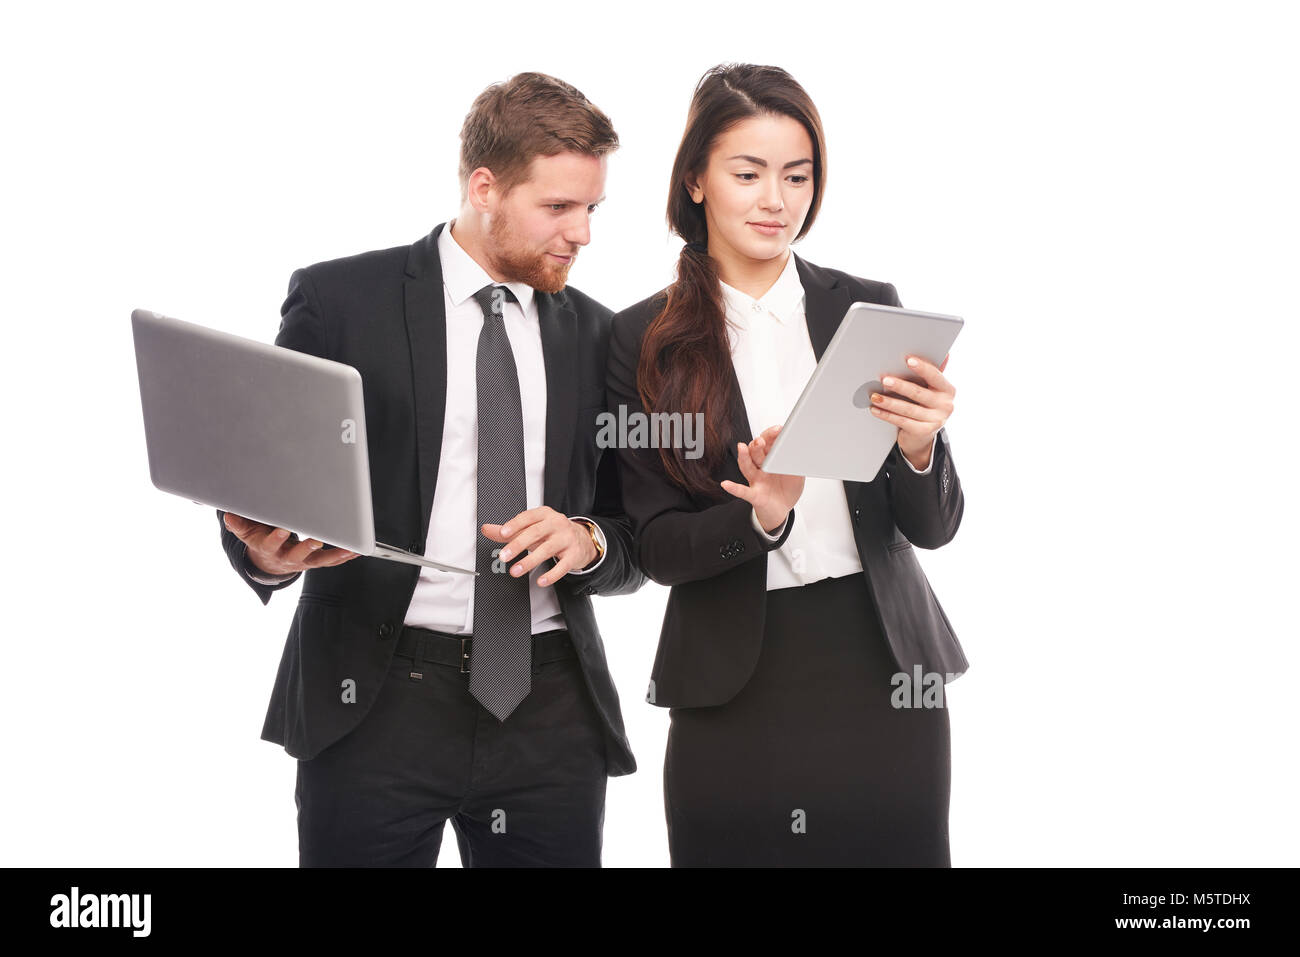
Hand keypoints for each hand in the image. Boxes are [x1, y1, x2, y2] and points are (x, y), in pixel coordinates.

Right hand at [223, 512, 359, 575]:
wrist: (268, 562)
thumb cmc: (260, 541)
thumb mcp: (246, 533)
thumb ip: (238, 524)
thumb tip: (228, 515)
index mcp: (269, 549)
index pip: (271, 544)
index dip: (276, 538)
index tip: (283, 530)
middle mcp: (286, 558)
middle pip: (297, 555)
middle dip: (306, 547)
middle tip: (316, 540)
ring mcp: (302, 561)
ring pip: (319, 560)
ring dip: (334, 555)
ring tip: (348, 549)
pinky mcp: (314, 562)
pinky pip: (331, 561)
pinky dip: (344, 556)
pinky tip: (356, 551)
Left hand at [481, 506, 595, 587]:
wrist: (581, 539)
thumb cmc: (552, 533)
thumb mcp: (531, 528)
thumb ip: (509, 530)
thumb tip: (487, 529)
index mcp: (544, 514)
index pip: (527, 517)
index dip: (514, 525)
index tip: (502, 533)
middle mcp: (556, 524)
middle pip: (535, 533)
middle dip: (518, 545)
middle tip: (504, 556)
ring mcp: (566, 539)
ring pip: (547, 549)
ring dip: (529, 561)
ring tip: (515, 571)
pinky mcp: (574, 554)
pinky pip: (563, 566)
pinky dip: (551, 575)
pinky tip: (541, 580)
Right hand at [720, 425, 804, 531]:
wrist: (781, 511)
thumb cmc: (786, 490)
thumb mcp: (796, 475)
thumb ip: (796, 464)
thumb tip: (799, 452)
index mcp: (771, 459)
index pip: (768, 444)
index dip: (771, 436)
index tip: (778, 429)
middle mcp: (761, 468)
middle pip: (756, 452)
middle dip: (758, 444)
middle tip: (761, 439)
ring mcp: (756, 480)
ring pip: (747, 466)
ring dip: (744, 457)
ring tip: (742, 448)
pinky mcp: (754, 495)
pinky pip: (742, 491)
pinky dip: (734, 488)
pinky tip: (726, 484)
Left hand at [871, 353, 955, 471]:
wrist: (922, 435)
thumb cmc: (923, 405)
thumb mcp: (929, 389)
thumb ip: (930, 374)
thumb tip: (942, 353)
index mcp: (948, 390)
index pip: (935, 376)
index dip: (922, 368)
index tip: (908, 360)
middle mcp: (945, 405)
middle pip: (919, 393)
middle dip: (900, 386)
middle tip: (884, 379)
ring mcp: (936, 420)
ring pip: (908, 409)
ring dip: (889, 402)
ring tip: (875, 396)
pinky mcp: (924, 432)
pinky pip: (902, 421)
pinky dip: (887, 415)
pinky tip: (875, 409)